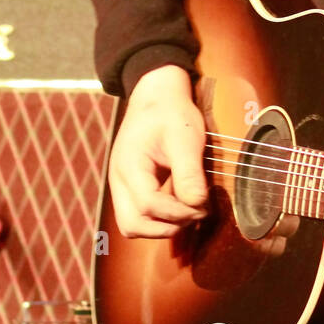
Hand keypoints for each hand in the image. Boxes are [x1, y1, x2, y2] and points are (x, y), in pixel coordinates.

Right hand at [107, 64, 208, 237]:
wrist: (156, 96)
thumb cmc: (171, 113)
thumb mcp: (185, 138)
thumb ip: (189, 173)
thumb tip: (197, 205)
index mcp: (129, 166)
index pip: (148, 206)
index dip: (178, 213)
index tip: (204, 206)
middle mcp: (119, 179)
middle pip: (132, 225)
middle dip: (166, 227)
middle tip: (195, 214)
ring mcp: (121, 185)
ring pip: (133, 224)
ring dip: (162, 225)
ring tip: (190, 210)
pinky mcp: (130, 186)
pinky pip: (139, 214)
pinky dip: (160, 217)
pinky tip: (182, 203)